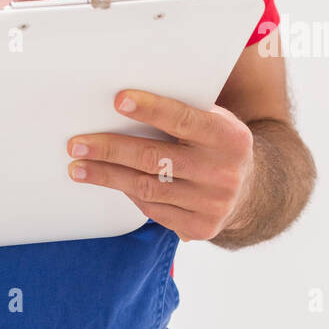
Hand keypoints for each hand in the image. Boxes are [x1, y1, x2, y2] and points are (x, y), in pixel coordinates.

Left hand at [66, 92, 254, 242]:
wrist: (252, 190)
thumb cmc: (217, 144)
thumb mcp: (215, 120)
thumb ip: (183, 111)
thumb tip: (125, 100)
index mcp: (228, 137)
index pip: (184, 120)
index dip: (150, 109)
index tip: (118, 100)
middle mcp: (223, 172)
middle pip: (155, 158)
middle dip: (110, 149)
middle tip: (76, 143)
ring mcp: (212, 204)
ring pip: (147, 188)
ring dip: (107, 176)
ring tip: (78, 167)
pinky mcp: (200, 228)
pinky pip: (153, 210)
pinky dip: (128, 194)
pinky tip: (109, 182)